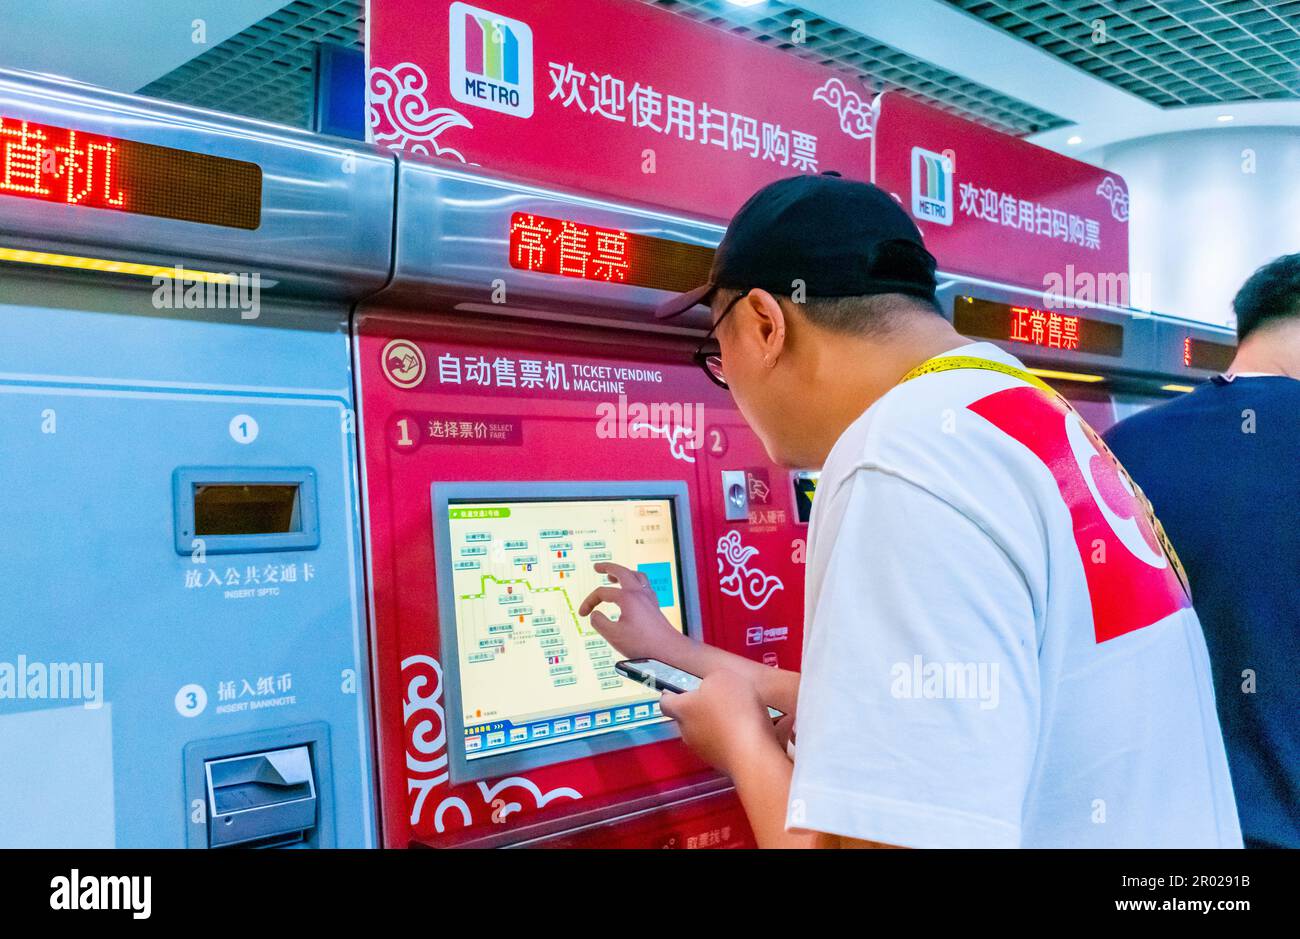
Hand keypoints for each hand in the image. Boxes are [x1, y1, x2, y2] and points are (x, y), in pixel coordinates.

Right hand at [579, 562, 689, 662]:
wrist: (668, 651)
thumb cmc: (643, 644)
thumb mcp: (613, 635)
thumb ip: (599, 622)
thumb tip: (594, 614)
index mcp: (627, 597)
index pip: (602, 592)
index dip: (589, 601)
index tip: (583, 614)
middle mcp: (639, 593)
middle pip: (622, 572)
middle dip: (608, 567)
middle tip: (598, 567)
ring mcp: (649, 598)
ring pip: (637, 576)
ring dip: (624, 573)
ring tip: (615, 576)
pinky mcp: (655, 606)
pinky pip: (644, 585)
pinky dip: (635, 583)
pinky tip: (632, 591)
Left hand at [659, 669, 777, 777]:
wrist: (753, 750)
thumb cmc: (734, 712)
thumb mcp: (722, 678)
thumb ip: (710, 680)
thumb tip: (710, 685)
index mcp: (682, 709)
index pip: (666, 702)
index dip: (671, 693)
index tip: (680, 687)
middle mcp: (687, 732)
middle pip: (687, 717)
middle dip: (700, 708)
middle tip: (718, 698)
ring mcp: (703, 750)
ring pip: (704, 733)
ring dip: (716, 724)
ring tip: (737, 714)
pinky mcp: (721, 763)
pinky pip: (722, 745)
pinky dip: (731, 738)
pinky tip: (746, 730)